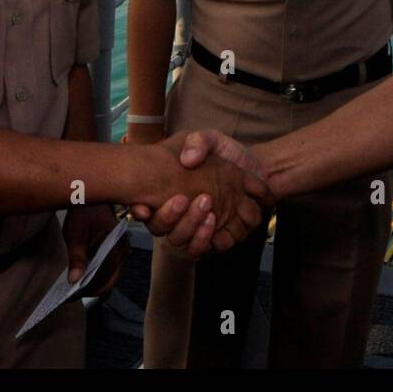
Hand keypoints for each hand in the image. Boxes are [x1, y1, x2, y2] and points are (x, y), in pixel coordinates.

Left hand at [62, 204, 127, 295]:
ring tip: (74, 287)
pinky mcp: (116, 249)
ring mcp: (121, 250)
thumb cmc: (84, 211)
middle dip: (92, 289)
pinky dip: (96, 274)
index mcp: (116, 246)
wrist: (92, 191)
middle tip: (71, 294)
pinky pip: (109, 267)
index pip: (106, 277)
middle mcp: (122, 250)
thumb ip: (76, 258)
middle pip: (110, 280)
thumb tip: (74, 280)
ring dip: (94, 282)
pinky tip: (81, 275)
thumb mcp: (75, 233)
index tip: (72, 296)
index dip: (90, 290)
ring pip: (110, 275)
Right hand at [128, 136, 269, 257]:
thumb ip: (198, 143)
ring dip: (190, 229)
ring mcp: (191, 228)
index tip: (144, 209)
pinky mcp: (208, 238)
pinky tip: (217, 225)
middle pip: (159, 227)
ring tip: (208, 213)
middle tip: (184, 199)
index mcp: (166, 190)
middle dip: (169, 217)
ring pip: (179, 241)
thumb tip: (186, 159)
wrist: (253, 170)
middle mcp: (174, 213)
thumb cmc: (224, 154)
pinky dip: (206, 240)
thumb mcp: (210, 140)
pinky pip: (200, 250)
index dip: (139, 209)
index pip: (142, 204)